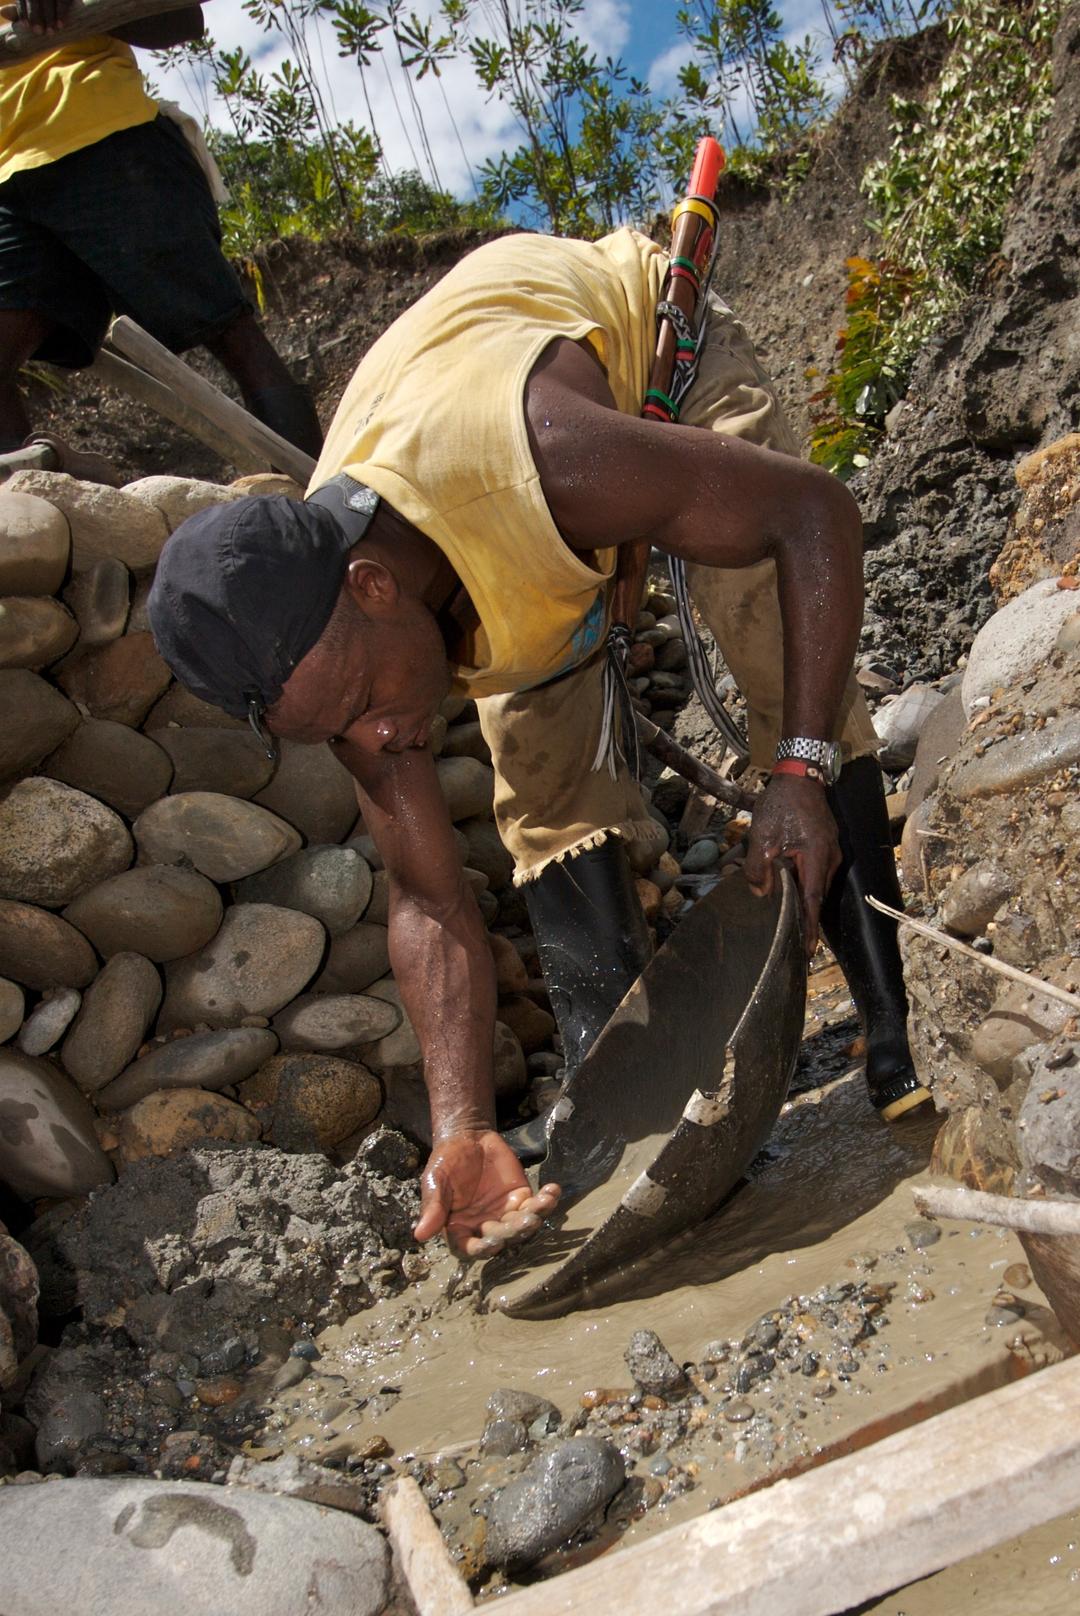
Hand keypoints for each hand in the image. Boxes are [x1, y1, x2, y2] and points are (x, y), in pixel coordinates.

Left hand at [15, 0, 72, 32]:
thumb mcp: (33, 7)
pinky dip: (61, 13)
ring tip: (50, 32)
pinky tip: (61, 25)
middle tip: (38, 32)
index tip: (26, 27)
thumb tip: (2, 12)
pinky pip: (63, 0)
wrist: (72, 3)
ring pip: (48, 0)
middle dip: (36, 15)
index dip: (24, 11)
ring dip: (49, 17)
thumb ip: (19, 10)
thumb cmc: (49, 8)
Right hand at [414, 1129, 560, 1259]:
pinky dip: (547, 1200)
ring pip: (522, 1226)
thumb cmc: (447, 1160)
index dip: (481, 1248)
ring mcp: (505, 1214)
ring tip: (542, 1205)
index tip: (492, 1243)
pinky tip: (552, 1190)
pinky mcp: (521, 1198)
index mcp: (460, 1228)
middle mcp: (484, 1227)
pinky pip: (536, 1205)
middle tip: (525, 1221)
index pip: (470, 1247)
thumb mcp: (436, 1180)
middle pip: (501, 1238)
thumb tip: (419, 1235)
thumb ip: (433, 1207)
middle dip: (514, 1231)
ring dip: (534, 1218)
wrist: (468, 1137)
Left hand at [745, 774, 840, 953]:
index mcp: (817, 857)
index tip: (810, 950)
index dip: (810, 926)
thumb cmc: (782, 803)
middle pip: (817, 895)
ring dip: (804, 900)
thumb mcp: (762, 836)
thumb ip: (758, 867)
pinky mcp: (825, 844)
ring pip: (816, 883)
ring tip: (793, 921)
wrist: (800, 775)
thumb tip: (759, 892)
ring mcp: (830, 850)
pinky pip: (816, 871)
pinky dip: (804, 883)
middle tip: (797, 943)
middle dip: (807, 918)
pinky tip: (791, 889)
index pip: (813, 900)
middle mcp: (829, 857)